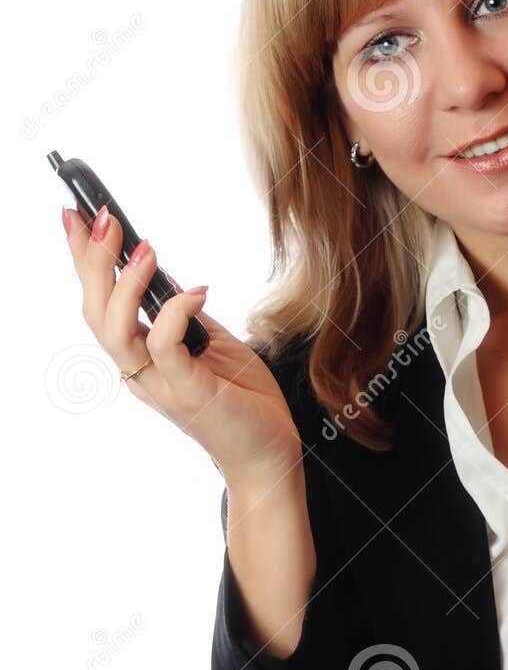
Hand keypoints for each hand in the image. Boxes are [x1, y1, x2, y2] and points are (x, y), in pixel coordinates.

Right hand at [63, 205, 302, 483]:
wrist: (268, 452)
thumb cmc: (243, 399)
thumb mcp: (212, 342)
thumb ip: (183, 316)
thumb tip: (165, 277)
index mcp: (141, 359)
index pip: (100, 305)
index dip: (84, 261)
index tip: (77, 217)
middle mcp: (141, 373)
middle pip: (95, 314)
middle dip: (92, 260)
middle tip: (104, 218)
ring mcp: (159, 385)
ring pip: (114, 331)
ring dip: (124, 283)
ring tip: (143, 247)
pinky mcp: (187, 391)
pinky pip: (164, 344)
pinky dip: (176, 311)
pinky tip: (197, 291)